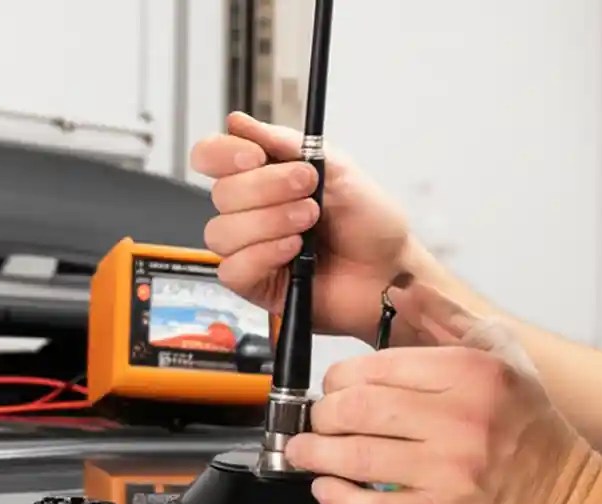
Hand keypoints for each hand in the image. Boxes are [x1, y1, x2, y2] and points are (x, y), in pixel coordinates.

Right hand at [190, 112, 423, 344]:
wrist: (390, 268)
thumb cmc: (369, 222)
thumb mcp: (336, 167)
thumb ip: (284, 143)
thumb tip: (238, 122)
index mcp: (262, 175)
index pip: (211, 157)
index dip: (223, 154)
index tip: (255, 157)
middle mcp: (250, 210)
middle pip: (221, 193)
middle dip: (267, 188)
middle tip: (309, 191)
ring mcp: (250, 247)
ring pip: (222, 231)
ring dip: (270, 222)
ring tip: (308, 223)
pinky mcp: (254, 283)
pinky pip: (234, 268)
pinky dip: (264, 255)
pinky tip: (294, 252)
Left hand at [284, 279, 599, 503]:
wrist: (566, 499)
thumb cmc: (530, 425)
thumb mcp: (501, 354)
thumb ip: (446, 317)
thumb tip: (399, 290)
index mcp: (469, 373)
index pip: (376, 367)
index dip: (338, 378)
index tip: (331, 387)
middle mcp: (459, 418)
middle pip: (355, 409)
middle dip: (320, 414)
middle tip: (315, 419)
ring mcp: (449, 469)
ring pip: (355, 456)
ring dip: (315, 454)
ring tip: (304, 451)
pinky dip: (338, 497)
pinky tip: (326, 487)